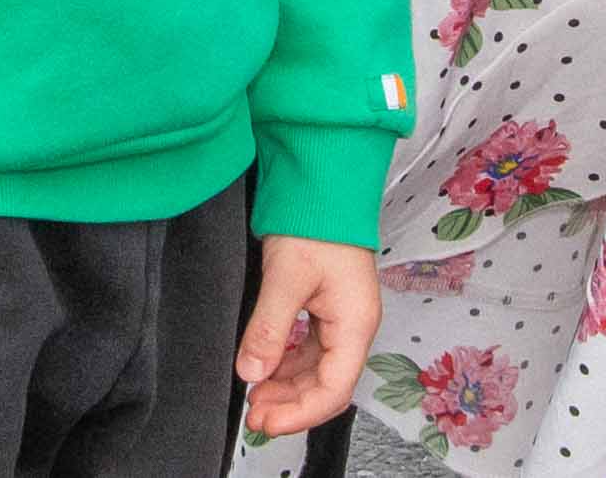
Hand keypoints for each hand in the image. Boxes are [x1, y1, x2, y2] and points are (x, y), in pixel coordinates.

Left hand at [238, 238, 379, 441]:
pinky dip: (287, 365)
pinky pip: (309, 350)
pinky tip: (265, 369)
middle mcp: (353, 326)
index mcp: (355, 324)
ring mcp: (341, 318)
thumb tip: (251, 371)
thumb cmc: (317, 221)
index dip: (299, 413)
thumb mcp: (287, 277)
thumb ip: (269, 328)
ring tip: (255, 396)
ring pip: (316, 369)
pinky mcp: (326, 308)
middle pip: (326, 384)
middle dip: (290, 405)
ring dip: (287, 387)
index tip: (267, 422)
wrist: (322, 183)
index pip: (332, 389)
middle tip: (254, 416)